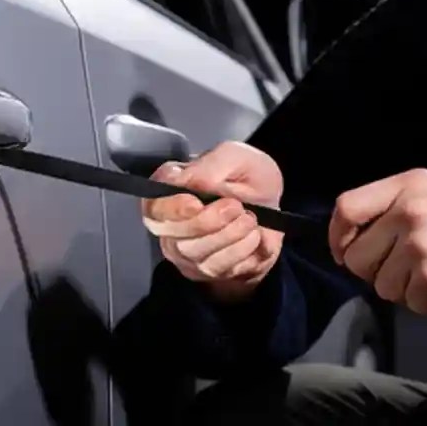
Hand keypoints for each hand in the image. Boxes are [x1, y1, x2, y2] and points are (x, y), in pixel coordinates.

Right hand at [141, 141, 283, 302]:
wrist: (273, 204)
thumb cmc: (248, 176)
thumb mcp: (234, 157)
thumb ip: (209, 166)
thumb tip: (185, 182)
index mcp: (169, 191)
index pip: (154, 208)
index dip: (172, 209)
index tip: (196, 203)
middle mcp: (170, 224)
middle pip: (174, 236)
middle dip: (209, 222)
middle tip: (236, 206)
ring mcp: (186, 251)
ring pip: (198, 254)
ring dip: (230, 235)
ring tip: (250, 218)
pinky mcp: (206, 270)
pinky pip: (220, 268)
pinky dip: (243, 250)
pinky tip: (253, 235)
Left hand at [328, 168, 426, 315]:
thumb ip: (394, 208)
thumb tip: (348, 238)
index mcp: (408, 185)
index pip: (346, 208)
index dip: (338, 236)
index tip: (343, 252)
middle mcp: (410, 212)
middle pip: (357, 256)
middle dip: (375, 271)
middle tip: (407, 269)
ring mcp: (421, 246)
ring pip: (380, 286)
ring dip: (404, 290)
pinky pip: (409, 304)